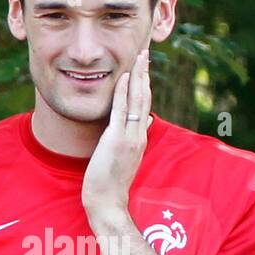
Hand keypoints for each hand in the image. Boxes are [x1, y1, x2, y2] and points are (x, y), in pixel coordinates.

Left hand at [82, 49, 150, 226]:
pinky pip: (121, 111)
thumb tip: (147, 120)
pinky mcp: (116, 140)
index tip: (143, 66)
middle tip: (145, 51)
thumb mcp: (127, 156)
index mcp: (140, 137)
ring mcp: (129, 137)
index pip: (144, 104)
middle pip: (145, 98)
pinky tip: (124, 76)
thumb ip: (136, 136)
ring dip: (138, 76)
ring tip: (140, 56)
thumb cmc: (112, 183)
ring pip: (137, 101)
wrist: (107, 202)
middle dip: (144, 73)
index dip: (144, 84)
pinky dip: (123, 92)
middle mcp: (139, 134)